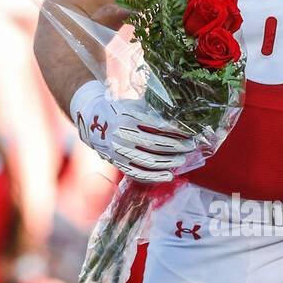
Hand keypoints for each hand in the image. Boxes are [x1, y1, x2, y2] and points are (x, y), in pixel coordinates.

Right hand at [70, 80, 197, 182]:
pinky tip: (169, 175)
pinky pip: (138, 173)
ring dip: (170, 162)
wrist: (92, 119)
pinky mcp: (117, 162)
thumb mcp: (134, 105)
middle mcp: (122, 134)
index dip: (176, 131)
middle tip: (190, 146)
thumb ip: (153, 112)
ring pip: (149, 161)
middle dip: (177, 147)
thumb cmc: (120, 109)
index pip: (158, 126)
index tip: (190, 133)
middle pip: (156, 145)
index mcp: (127, 116)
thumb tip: (182, 121)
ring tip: (182, 160)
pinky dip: (155, 177)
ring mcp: (119, 151)